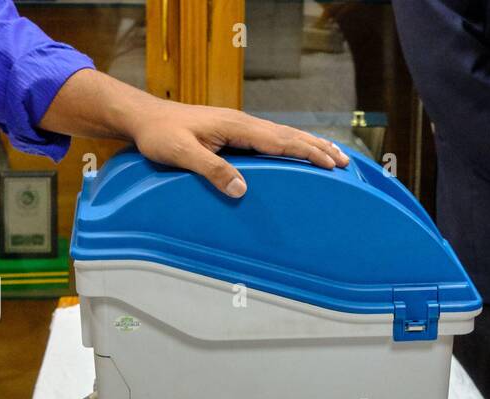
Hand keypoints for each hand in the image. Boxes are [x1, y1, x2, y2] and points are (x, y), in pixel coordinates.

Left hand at [40, 69, 348, 197]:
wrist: (144, 118)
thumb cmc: (160, 135)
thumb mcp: (181, 154)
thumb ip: (211, 170)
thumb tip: (242, 189)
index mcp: (236, 127)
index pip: (280, 141)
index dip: (307, 152)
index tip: (331, 164)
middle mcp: (242, 124)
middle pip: (289, 136)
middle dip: (319, 149)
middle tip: (345, 164)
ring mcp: (239, 127)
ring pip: (283, 136)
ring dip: (309, 146)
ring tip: (334, 157)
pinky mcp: (234, 133)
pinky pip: (271, 140)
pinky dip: (292, 146)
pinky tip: (298, 154)